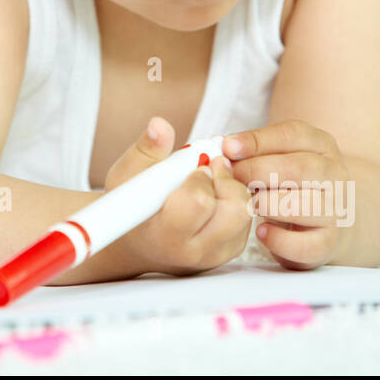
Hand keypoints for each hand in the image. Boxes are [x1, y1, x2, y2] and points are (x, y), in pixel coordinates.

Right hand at [105, 117, 252, 276]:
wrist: (139, 243)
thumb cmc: (133, 208)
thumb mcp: (129, 175)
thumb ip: (147, 149)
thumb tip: (160, 125)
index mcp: (167, 235)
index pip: (199, 202)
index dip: (199, 175)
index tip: (192, 166)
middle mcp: (196, 251)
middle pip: (235, 211)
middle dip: (226, 180)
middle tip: (209, 167)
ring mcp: (218, 254)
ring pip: (247, 213)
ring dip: (233, 188)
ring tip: (210, 180)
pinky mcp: (233, 250)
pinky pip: (249, 219)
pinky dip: (236, 199)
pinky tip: (215, 193)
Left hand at [223, 119, 351, 269]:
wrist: (322, 219)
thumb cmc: (288, 183)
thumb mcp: (276, 158)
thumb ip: (253, 151)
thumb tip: (223, 147)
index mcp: (321, 146)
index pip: (292, 135)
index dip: (257, 140)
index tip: (227, 147)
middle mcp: (334, 175)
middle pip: (297, 168)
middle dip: (256, 172)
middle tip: (230, 178)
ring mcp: (335, 210)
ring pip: (302, 206)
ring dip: (267, 204)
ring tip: (247, 204)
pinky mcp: (328, 242)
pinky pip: (305, 245)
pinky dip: (278, 239)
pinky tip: (261, 231)